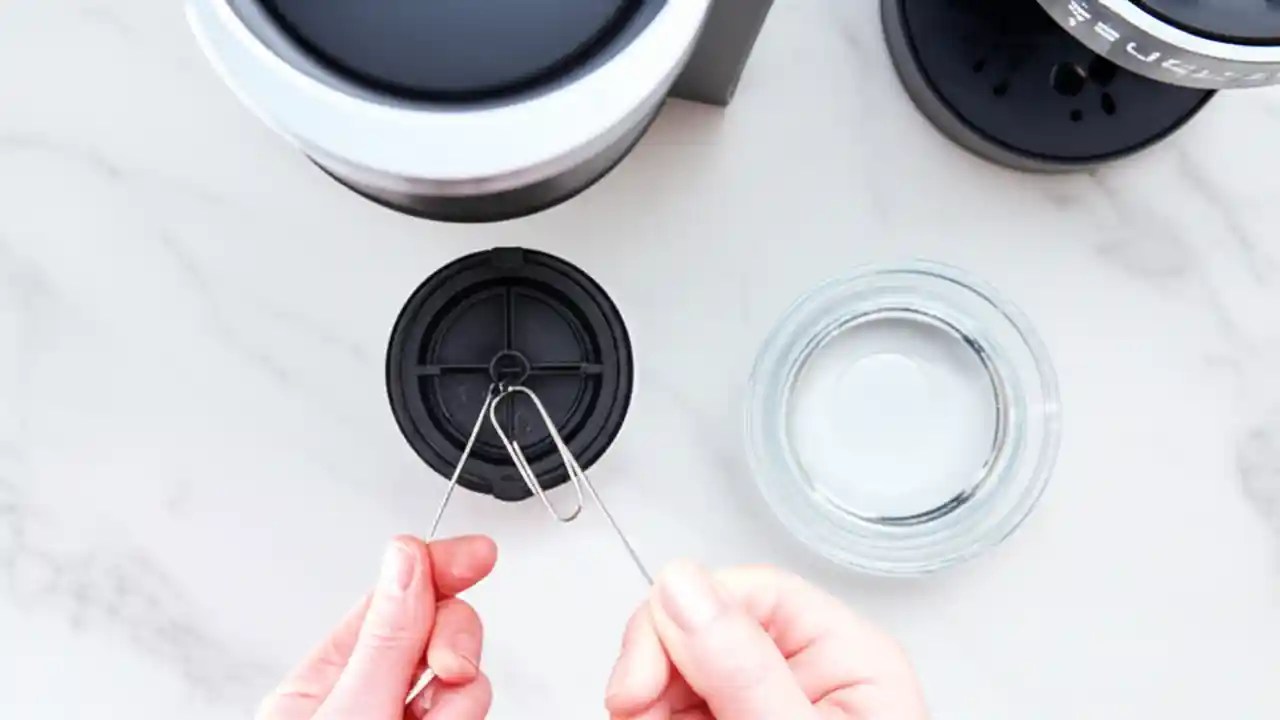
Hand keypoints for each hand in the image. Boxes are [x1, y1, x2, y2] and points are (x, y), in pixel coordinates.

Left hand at [257, 535, 497, 719]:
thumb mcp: (351, 710)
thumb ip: (386, 639)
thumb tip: (406, 558)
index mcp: (322, 682)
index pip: (389, 598)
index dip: (435, 566)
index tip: (476, 554)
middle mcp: (365, 698)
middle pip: (435, 628)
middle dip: (454, 642)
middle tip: (451, 668)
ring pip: (464, 675)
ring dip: (461, 699)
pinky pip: (473, 708)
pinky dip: (466, 719)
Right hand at [605, 561, 928, 719]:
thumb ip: (745, 670)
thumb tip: (685, 586)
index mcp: (849, 659)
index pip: (750, 590)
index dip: (680, 617)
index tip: (639, 674)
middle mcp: (804, 675)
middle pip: (699, 624)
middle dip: (654, 665)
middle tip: (637, 711)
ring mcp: (760, 704)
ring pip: (672, 665)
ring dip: (644, 698)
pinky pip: (666, 702)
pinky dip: (647, 715)